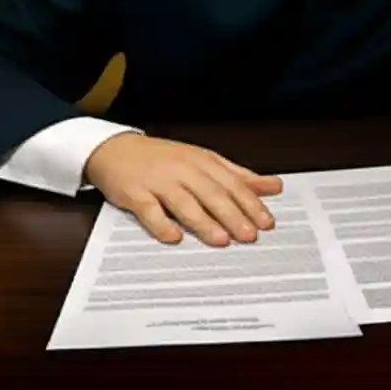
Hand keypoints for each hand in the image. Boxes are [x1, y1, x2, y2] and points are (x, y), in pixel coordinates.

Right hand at [84, 132, 281, 245]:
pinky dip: (161, 223)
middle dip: (232, 215)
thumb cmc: (164, 159)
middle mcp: (182, 170)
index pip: (232, 183)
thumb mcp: (204, 161)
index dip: (250, 203)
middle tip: (249, 235)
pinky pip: (149, 210)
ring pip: (184, 202)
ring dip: (203, 222)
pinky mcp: (134, 193)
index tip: (266, 222)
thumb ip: (238, 176)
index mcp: (202, 161)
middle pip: (212, 193)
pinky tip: (174, 237)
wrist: (115, 149)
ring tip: (221, 240)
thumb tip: (274, 186)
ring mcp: (158, 181)